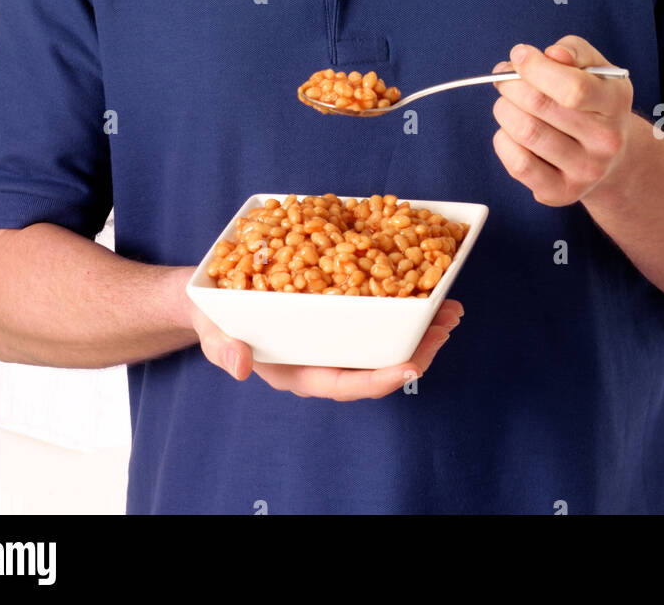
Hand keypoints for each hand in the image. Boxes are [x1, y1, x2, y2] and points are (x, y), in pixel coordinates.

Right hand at [188, 293, 463, 399]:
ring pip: (385, 339)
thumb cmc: (216, 321)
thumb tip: (240, 366)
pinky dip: (401, 299)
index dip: (381, 378)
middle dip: (418, 349)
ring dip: (419, 324)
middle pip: (379, 364)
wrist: (216, 299)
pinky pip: (376, 312)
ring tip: (449, 303)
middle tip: (448, 322)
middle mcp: (325, 358)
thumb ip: (224, 350)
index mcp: (301, 373)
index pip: (347, 384)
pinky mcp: (339, 310)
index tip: (413, 365)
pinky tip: (422, 280)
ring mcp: (335, 336)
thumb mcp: (214, 334)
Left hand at [490, 36, 635, 205]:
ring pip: (524, 132)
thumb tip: (552, 54)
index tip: (519, 55)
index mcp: (615, 103)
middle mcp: (605, 141)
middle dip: (510, 84)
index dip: (535, 67)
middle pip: (539, 106)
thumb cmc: (594, 102)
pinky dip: (504, 140)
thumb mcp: (596, 68)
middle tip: (505, 79)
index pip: (572, 88)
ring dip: (504, 108)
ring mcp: (584, 171)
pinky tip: (512, 131)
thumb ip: (574, 51)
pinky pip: (518, 163)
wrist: (611, 156)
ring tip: (508, 103)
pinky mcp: (560, 193)